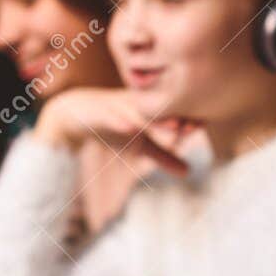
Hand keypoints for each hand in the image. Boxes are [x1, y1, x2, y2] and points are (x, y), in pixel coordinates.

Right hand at [32, 88, 193, 176]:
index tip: (203, 124)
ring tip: (172, 127)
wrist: (72, 116)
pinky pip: (110, 115)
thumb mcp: (139, 145)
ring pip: (138, 112)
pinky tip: (130, 128)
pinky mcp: (97, 110)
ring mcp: (116, 105)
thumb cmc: (112, 126)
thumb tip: (189, 172)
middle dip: (176, 117)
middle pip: (159, 109)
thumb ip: (163, 156)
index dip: (186, 116)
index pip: (171, 111)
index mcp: (148, 108)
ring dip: (154, 120)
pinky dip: (120, 120)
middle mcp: (134, 103)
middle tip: (193, 125)